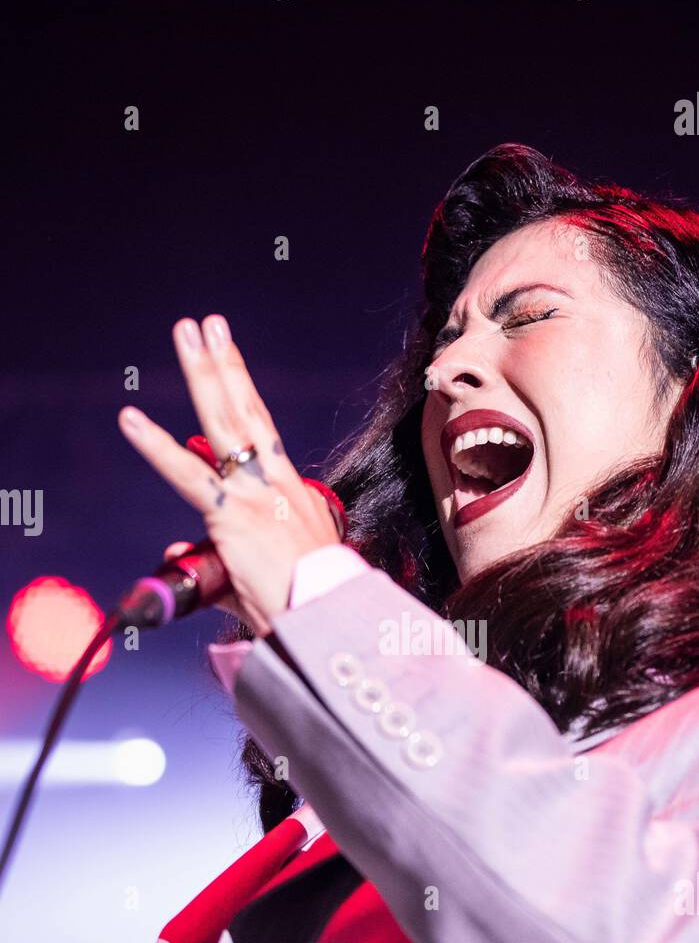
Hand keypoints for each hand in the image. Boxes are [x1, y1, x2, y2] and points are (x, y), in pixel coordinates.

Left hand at [118, 314, 339, 637]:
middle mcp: (275, 484)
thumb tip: (174, 549)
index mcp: (290, 493)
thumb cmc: (304, 606)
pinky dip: (155, 446)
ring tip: (186, 333)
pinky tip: (130, 419)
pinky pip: (186, 474)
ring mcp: (254, 495)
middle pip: (246, 411)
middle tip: (208, 324)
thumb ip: (214, 557)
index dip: (242, 389)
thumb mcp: (266, 572)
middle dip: (225, 363)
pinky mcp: (232, 515)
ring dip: (203, 373)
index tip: (228, 356)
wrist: (325, 618)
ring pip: (223, 423)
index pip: (261, 431)